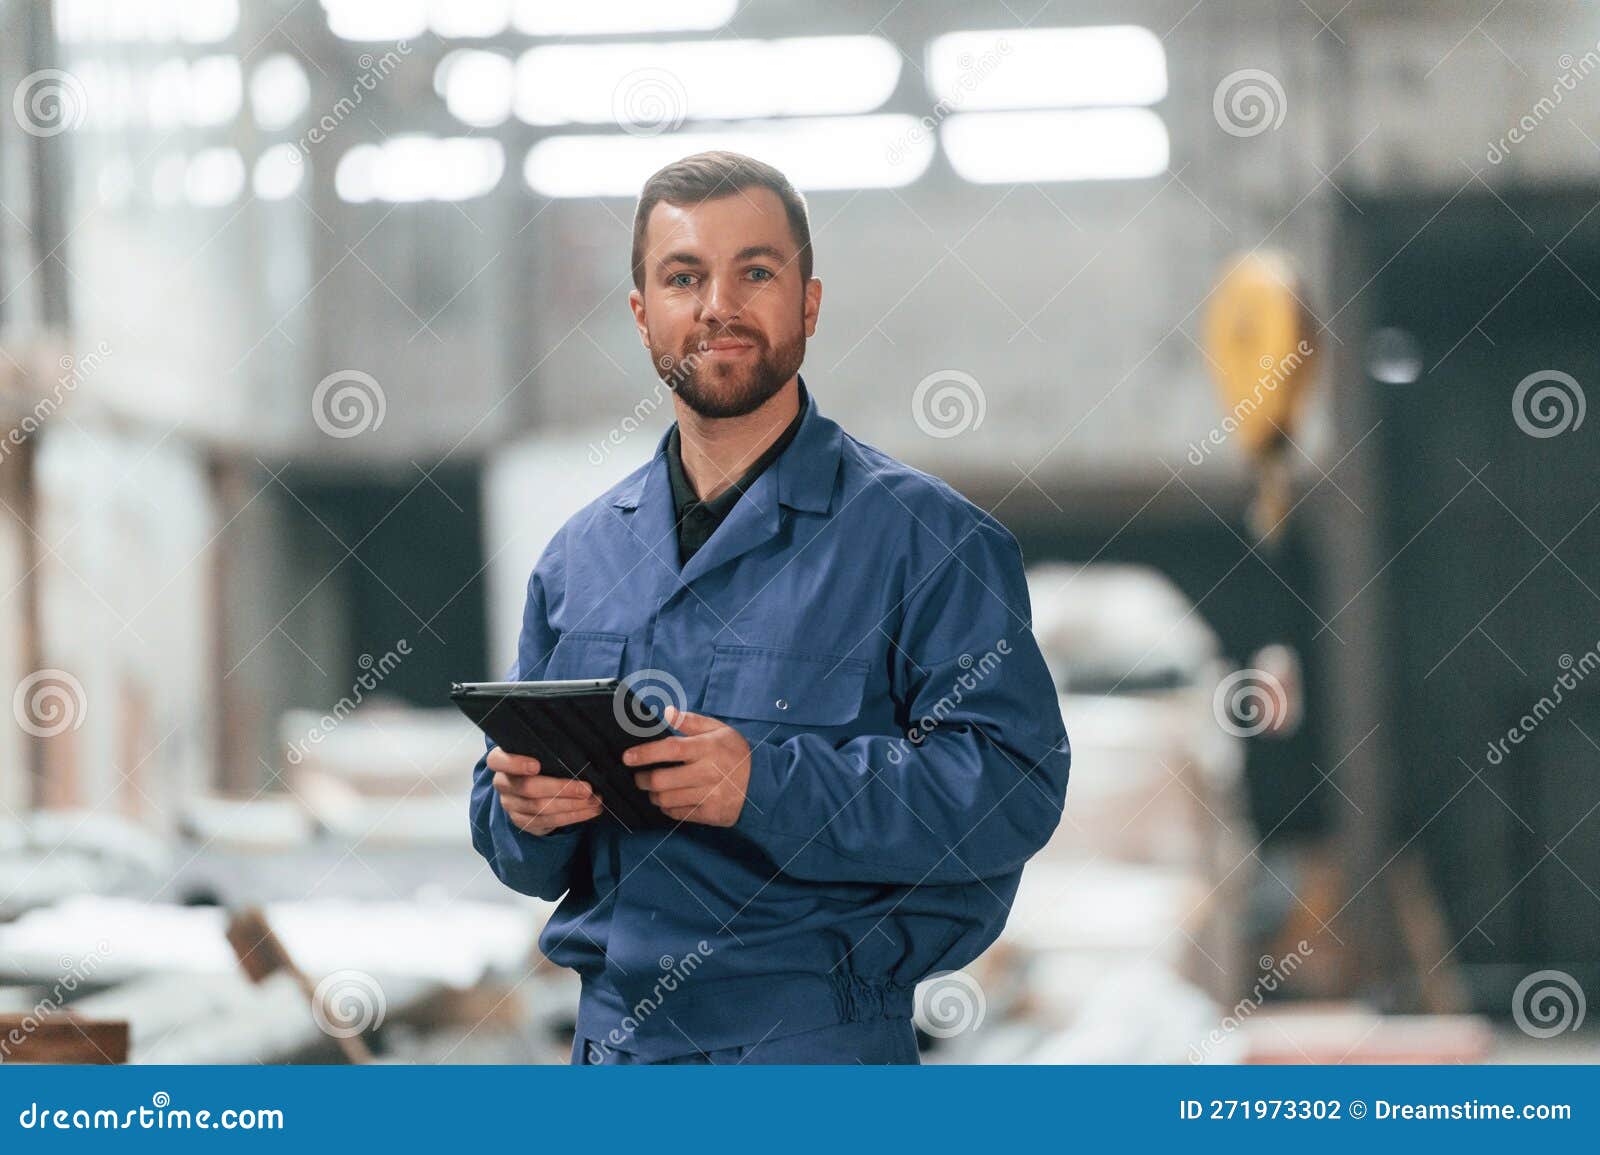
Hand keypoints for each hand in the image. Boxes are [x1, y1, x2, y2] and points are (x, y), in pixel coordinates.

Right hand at [488, 746, 601, 834]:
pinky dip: (572, 817)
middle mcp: (502, 784)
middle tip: (586, 788)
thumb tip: (579, 748)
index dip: (515, 763)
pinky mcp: (522, 821)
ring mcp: (510, 805)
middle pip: (527, 788)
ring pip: (540, 808)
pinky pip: (547, 822)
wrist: (530, 788)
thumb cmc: (540, 761)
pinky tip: (589, 810)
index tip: (536, 765)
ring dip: (572, 805)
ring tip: (595, 800)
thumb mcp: (540, 751)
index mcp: (501, 760)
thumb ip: (549, 749)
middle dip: (561, 789)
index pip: (498, 761)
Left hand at [624, 706, 750, 826]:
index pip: (670, 749)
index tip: (627, 757)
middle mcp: (708, 773)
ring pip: (666, 800)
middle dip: (642, 779)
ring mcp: (709, 795)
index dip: (645, 753)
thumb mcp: (719, 730)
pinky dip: (668, 808)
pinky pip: (678, 814)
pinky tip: (671, 800)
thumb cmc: (736, 753)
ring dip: (654, 795)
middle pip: (661, 781)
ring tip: (654, 788)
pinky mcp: (710, 814)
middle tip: (638, 777)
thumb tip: (667, 712)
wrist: (763, 782)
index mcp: (707, 748)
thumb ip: (692, 722)